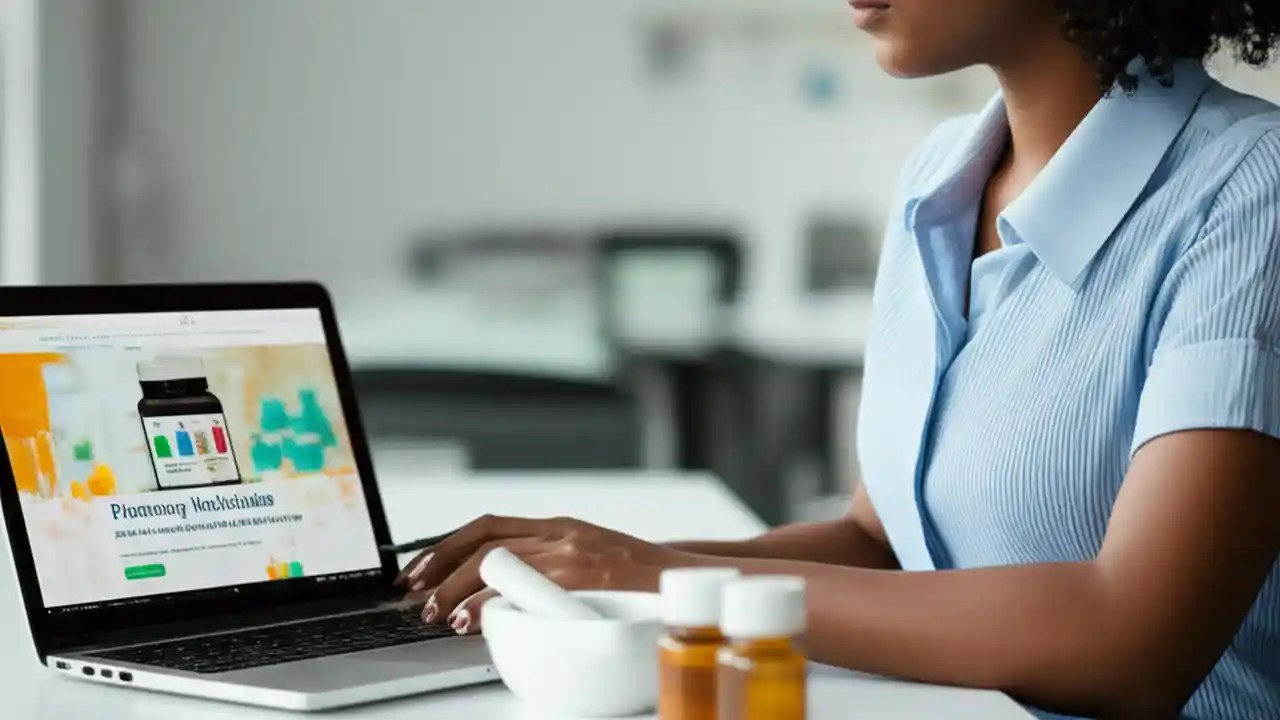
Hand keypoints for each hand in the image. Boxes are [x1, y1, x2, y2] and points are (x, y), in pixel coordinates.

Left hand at [393, 515, 689, 633]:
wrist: (694, 581)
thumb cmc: (644, 582)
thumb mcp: (594, 562)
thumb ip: (554, 567)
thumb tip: (501, 594)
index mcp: (562, 526)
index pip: (489, 525)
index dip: (446, 544)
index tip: (419, 569)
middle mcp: (563, 532)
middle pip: (482, 539)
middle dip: (439, 566)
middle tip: (415, 594)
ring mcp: (573, 551)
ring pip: (495, 560)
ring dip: (457, 589)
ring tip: (439, 614)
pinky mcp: (584, 575)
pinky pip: (523, 582)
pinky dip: (490, 600)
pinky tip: (474, 618)